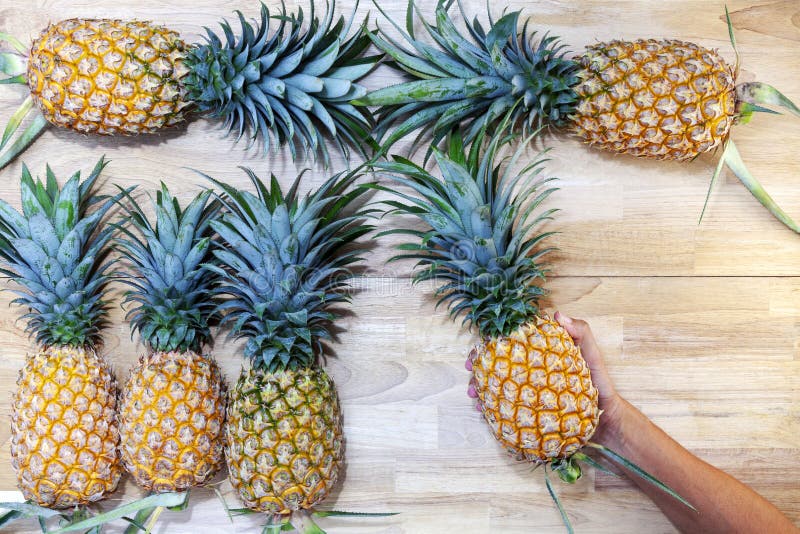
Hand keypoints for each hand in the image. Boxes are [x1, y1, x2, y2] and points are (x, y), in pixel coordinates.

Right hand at [464, 313, 625, 420]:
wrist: (607, 422)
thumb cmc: (599, 385)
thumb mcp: (592, 356)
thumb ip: (580, 332)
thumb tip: (556, 314)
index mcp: (541, 355)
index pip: (512, 345)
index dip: (492, 344)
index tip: (479, 349)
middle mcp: (531, 373)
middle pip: (499, 365)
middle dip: (480, 367)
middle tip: (471, 372)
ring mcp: (529, 393)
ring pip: (498, 387)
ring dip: (481, 389)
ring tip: (474, 395)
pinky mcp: (530, 413)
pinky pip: (506, 409)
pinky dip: (492, 409)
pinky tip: (484, 412)